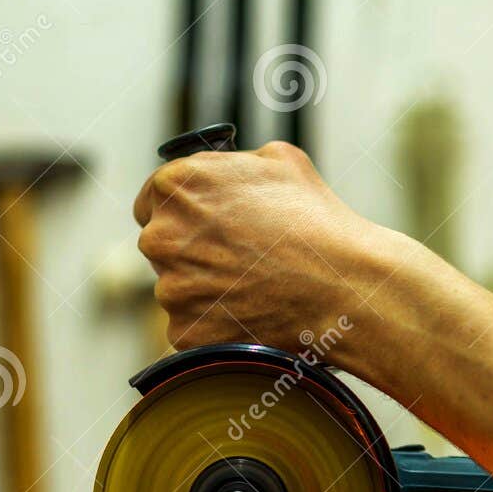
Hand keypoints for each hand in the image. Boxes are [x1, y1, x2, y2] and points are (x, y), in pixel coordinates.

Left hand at [133, 142, 385, 349]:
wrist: (341, 285)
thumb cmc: (315, 220)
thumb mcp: (278, 160)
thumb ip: (233, 163)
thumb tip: (223, 173)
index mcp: (175, 186)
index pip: (152, 200)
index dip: (182, 212)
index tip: (204, 225)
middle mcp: (161, 237)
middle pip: (161, 245)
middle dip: (190, 249)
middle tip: (236, 257)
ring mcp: (171, 289)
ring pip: (177, 288)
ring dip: (204, 288)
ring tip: (252, 286)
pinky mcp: (186, 331)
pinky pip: (193, 325)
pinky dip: (216, 323)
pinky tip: (250, 312)